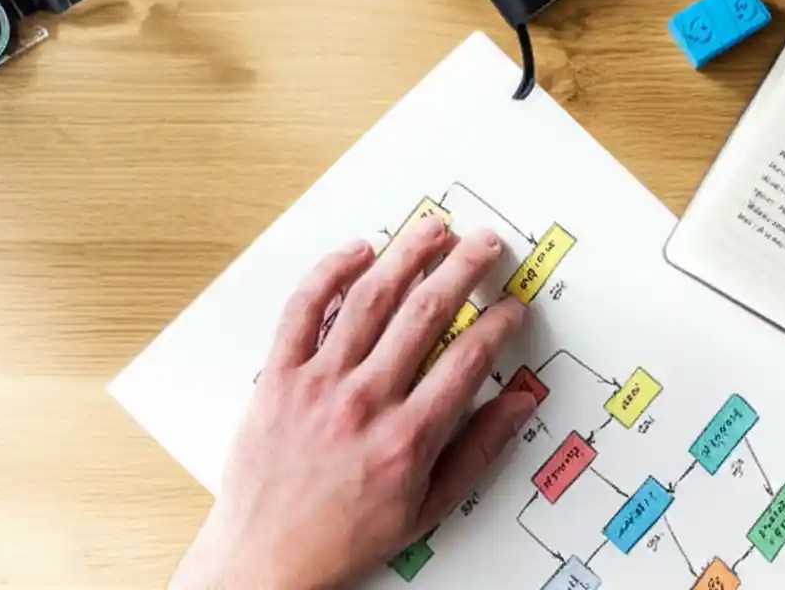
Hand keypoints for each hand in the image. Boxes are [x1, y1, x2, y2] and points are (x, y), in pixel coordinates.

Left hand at [170, 217, 535, 588]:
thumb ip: (477, 451)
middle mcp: (365, 402)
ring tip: (433, 229)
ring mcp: (318, 384)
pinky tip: (357, 251)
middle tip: (486, 244)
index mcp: (407, 438)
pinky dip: (330, 272)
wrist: (267, 557)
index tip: (511, 305)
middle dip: (464, 268)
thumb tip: (517, 405)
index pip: (468, 358)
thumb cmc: (343, 538)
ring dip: (408, 254)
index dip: (498, 323)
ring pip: (371, 298)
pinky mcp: (278, 376)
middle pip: (426, 313)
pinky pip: (303, 308)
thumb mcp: (427, 509)